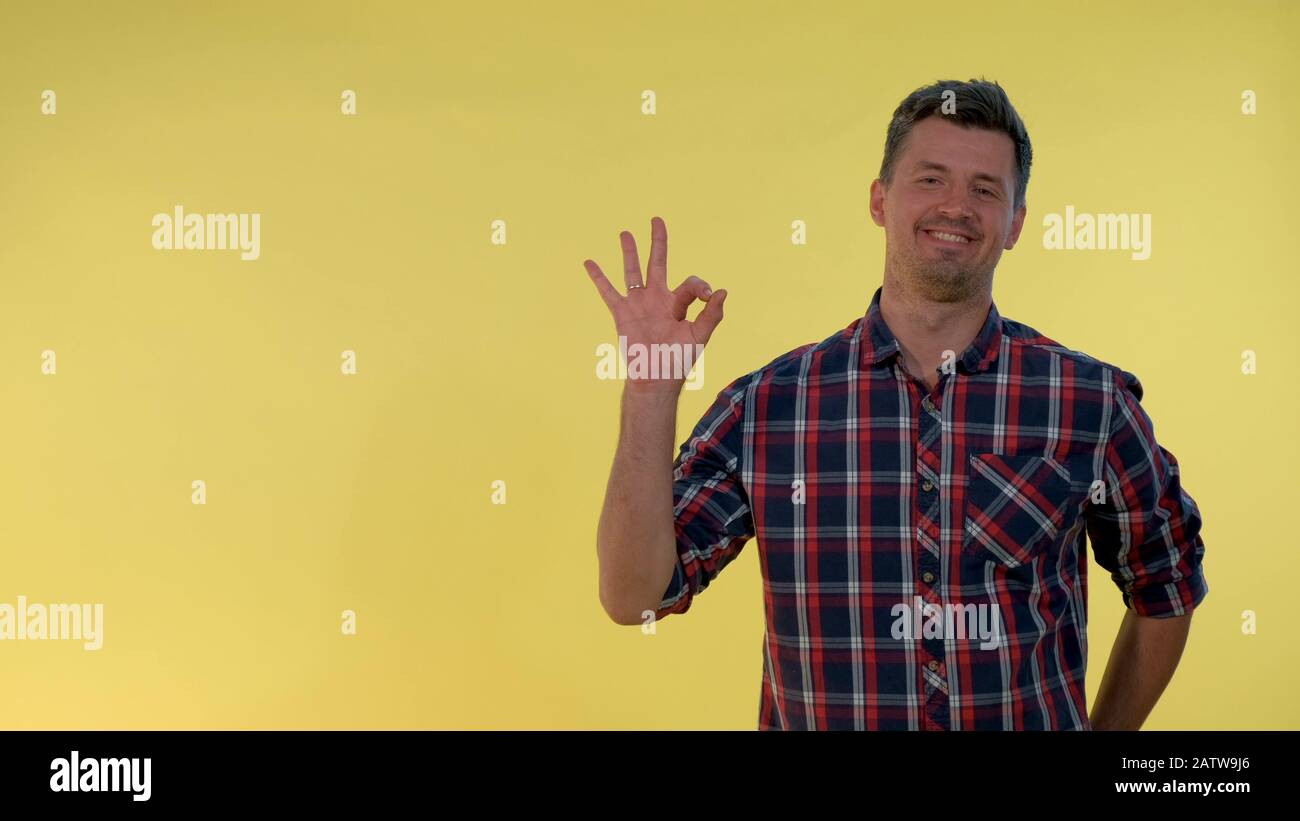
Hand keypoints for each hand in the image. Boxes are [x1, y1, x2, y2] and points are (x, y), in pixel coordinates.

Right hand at [583, 216, 726, 393]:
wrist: (656, 378)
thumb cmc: (679, 360)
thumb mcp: (700, 336)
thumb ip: (712, 314)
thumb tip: (722, 291)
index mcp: (679, 303)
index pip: (691, 283)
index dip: (701, 287)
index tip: (709, 296)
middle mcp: (658, 298)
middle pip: (658, 262)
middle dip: (658, 241)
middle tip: (656, 219)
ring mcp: (639, 304)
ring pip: (633, 271)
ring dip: (629, 251)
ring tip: (625, 232)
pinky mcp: (622, 312)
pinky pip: (608, 290)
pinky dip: (598, 276)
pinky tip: (589, 261)